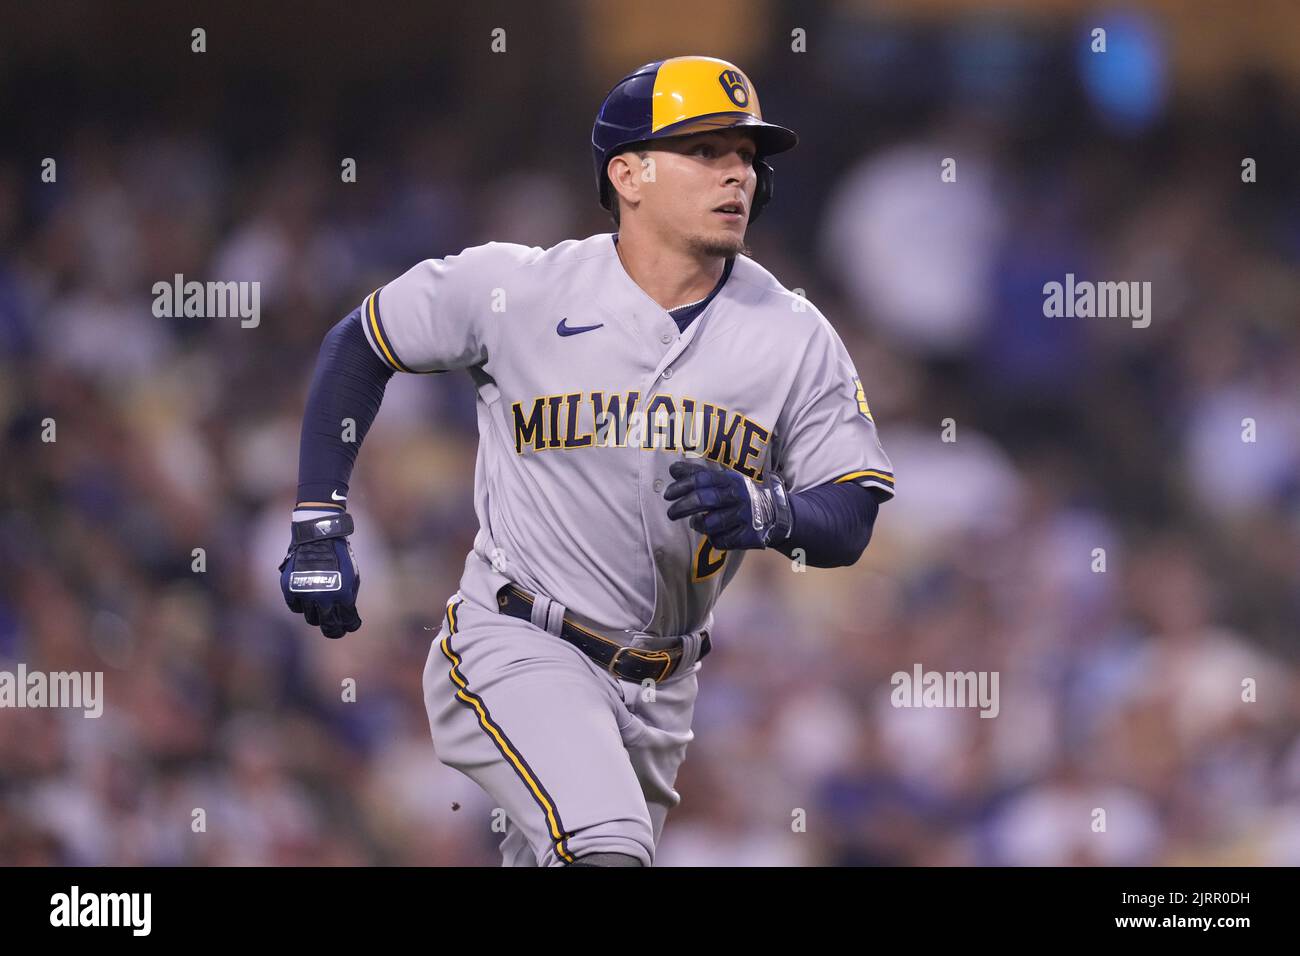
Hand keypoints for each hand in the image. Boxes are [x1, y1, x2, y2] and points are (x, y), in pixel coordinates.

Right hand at [278, 513, 361, 638]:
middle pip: (328, 626)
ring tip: (322, 608)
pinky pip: (296, 607)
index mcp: (343, 594)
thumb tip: (346, 617)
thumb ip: (349, 597)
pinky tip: (307, 599)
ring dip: (318, 615)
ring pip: (311, 618)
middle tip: (336, 631)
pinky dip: (302, 605)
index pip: (348, 621)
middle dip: (334, 631)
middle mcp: (323, 597)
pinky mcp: (290, 588)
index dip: (351, 625)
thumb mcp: (352, 576)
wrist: (318, 536)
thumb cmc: (339, 555)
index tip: (351, 625)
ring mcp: (305, 594)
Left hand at [662, 459, 792, 550]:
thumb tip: (672, 470)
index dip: (682, 486)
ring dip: (698, 525)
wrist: (776, 514)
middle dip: (682, 507)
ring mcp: (744, 517)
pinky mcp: (748, 536)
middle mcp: (738, 497)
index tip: (668, 495)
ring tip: (697, 522)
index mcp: (730, 480)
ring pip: (709, 524)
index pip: (701, 480)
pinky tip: (716, 533)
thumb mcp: (724, 480)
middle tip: (671, 513)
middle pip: (703, 500)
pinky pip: (720, 541)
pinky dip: (713, 539)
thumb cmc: (740, 495)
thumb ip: (698, 474)